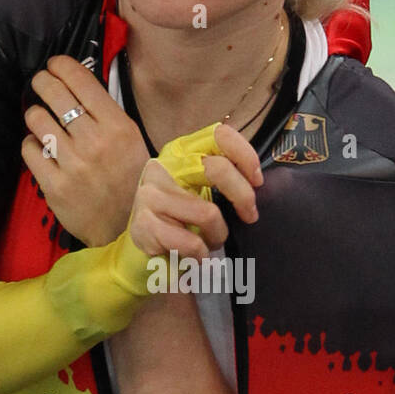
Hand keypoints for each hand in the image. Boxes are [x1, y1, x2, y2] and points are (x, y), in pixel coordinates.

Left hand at [22, 55, 150, 246]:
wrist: (128, 230)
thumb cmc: (132, 181)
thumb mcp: (134, 142)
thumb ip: (108, 115)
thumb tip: (78, 85)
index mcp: (118, 126)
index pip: (81, 81)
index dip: (61, 65)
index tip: (54, 65)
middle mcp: (95, 141)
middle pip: (54, 94)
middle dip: (42, 82)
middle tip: (41, 83)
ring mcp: (73, 164)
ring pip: (37, 119)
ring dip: (36, 115)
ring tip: (42, 121)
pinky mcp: (54, 186)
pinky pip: (29, 150)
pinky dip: (32, 145)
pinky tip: (41, 148)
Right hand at [128, 121, 263, 260]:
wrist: (137, 258)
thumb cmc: (176, 224)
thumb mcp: (199, 194)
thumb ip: (222, 180)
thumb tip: (256, 181)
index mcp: (180, 153)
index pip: (218, 135)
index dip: (244, 155)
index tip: (257, 181)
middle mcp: (163, 167)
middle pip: (217, 168)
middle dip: (243, 196)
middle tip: (250, 216)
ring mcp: (150, 195)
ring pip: (208, 213)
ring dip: (218, 236)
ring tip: (208, 243)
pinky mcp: (144, 225)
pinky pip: (192, 242)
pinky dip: (201, 256)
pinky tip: (193, 258)